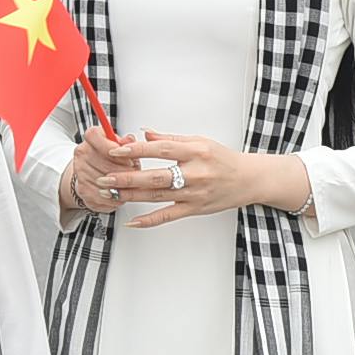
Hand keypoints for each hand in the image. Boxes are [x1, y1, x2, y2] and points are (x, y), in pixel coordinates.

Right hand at [61, 125, 144, 225]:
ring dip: (121, 185)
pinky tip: (122, 194)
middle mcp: (82, 154)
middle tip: (133, 172)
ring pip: (105, 182)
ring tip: (130, 184)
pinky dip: (115, 198)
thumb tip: (130, 139)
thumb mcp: (122, 146)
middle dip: (124, 170)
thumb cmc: (110, 157)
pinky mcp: (83, 190)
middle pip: (105, 164)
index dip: (113, 148)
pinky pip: (102, 197)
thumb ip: (127, 142)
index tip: (125, 154)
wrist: (93, 171)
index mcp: (91, 138)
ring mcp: (81, 172)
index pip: (96, 137)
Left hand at [126, 130, 294, 228]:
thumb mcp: (199, 141)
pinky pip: (169, 216)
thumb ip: (171, 138)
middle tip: (106, 178)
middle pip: (155, 176)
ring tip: (111, 194)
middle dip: (127, 178)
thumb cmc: (223, 159)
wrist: (248, 180)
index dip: (138, 150)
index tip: (118, 150)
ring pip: (158, 196)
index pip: (161, 149)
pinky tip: (132, 221)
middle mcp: (194, 173)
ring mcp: (194, 194)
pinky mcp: (195, 209)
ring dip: (131, 196)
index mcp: (195, 152)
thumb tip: (146, 133)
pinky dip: (149, 220)